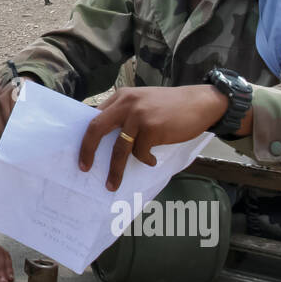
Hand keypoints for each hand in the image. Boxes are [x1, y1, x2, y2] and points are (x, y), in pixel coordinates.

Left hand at [80, 84, 229, 190]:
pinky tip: (153, 159)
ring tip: (112, 184)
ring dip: (115, 170)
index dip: (85, 135)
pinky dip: (145, 160)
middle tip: (83, 168)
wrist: (201, 102)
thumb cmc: (171, 107)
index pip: (94, 115)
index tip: (80, 152)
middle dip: (87, 150)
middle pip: (96, 128)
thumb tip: (105, 140)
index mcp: (121, 97)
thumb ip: (125, 114)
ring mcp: (139, 115)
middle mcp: (126, 103)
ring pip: (119, 148)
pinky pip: (141, 153)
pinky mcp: (153, 128)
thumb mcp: (143, 102)